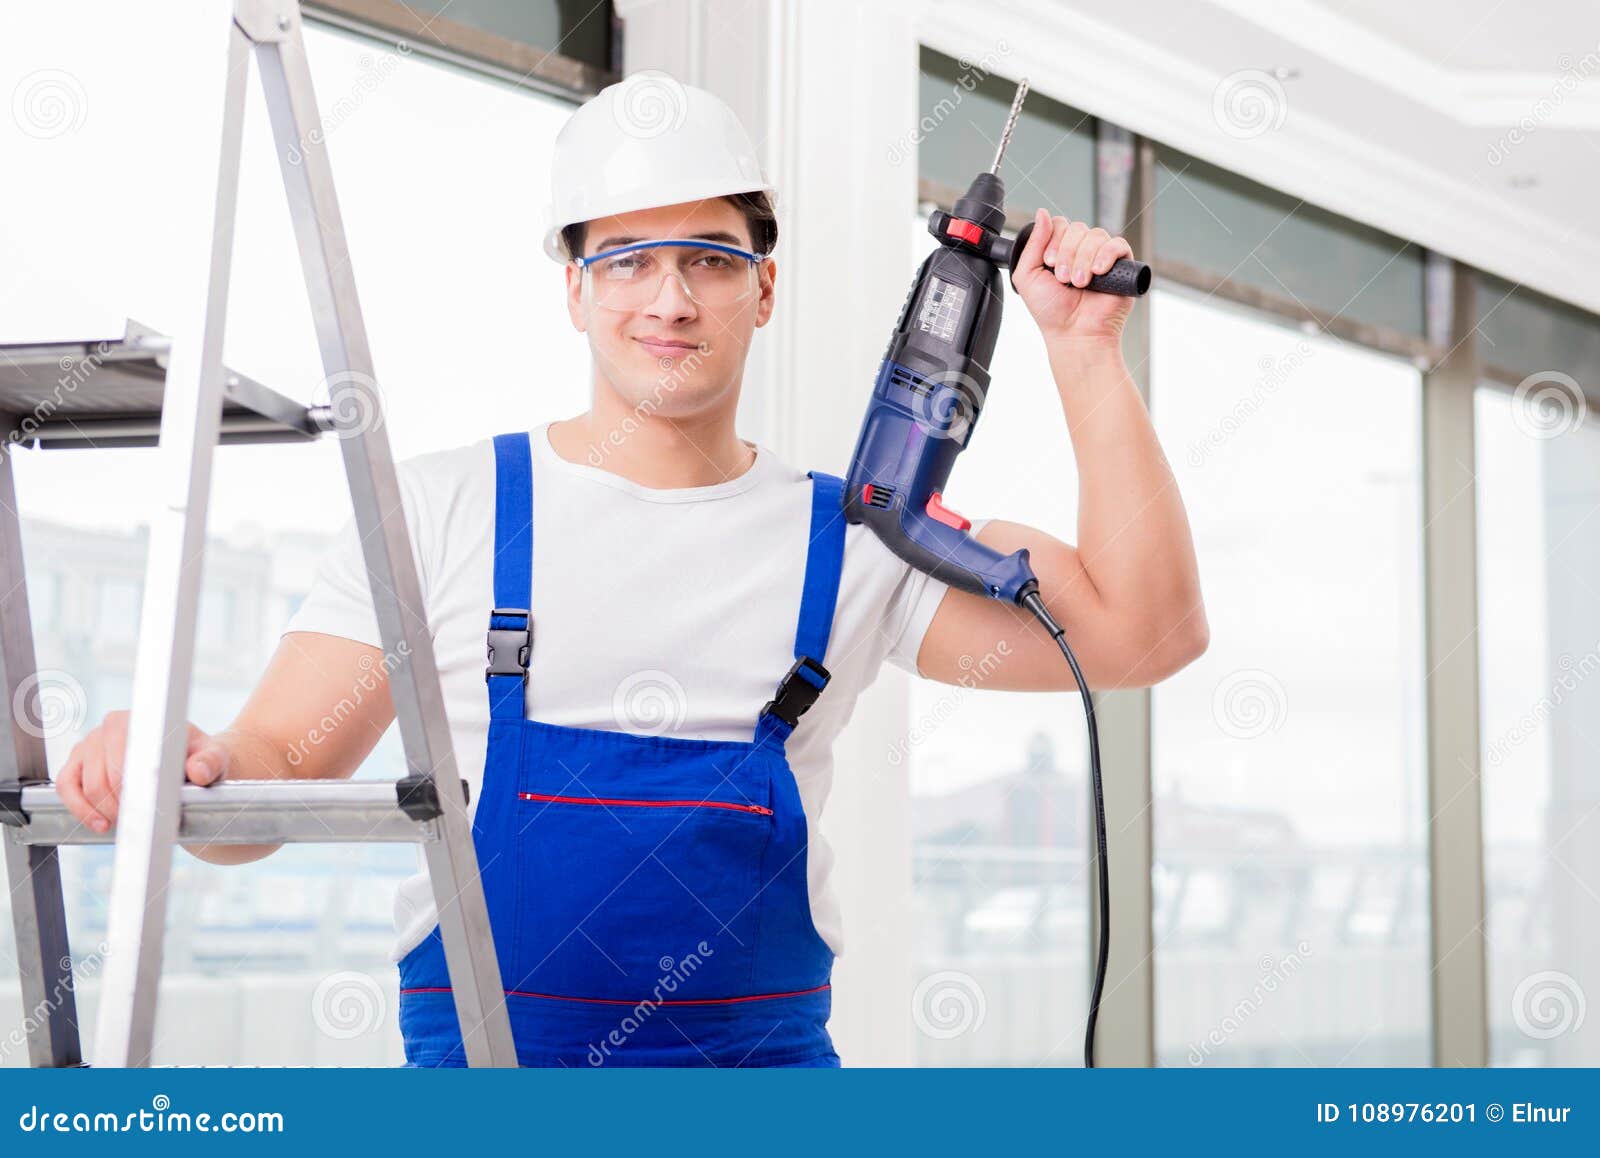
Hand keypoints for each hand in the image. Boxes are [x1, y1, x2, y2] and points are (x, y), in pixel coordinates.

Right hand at [56, 711, 229, 833]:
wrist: (187, 764)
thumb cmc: (199, 759)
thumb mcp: (213, 758)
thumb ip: (209, 763)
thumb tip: (197, 772)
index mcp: (141, 719)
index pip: (127, 758)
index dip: (136, 790)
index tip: (151, 811)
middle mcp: (110, 726)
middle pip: (105, 776)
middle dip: (123, 805)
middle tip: (143, 822)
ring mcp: (90, 743)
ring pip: (86, 784)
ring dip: (105, 810)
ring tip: (129, 824)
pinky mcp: (77, 762)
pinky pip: (66, 787)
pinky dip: (80, 809)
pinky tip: (101, 824)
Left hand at [1011, 207, 1136, 344]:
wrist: (1074, 334)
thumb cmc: (1051, 312)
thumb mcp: (1028, 276)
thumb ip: (1032, 243)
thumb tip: (1042, 212)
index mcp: (1060, 250)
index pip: (1060, 225)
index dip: (1054, 240)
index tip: (1049, 264)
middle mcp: (1081, 251)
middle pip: (1077, 228)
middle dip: (1068, 253)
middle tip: (1064, 279)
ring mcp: (1101, 257)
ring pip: (1096, 235)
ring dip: (1084, 259)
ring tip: (1080, 283)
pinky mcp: (1121, 265)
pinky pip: (1118, 244)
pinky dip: (1107, 255)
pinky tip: (1098, 271)